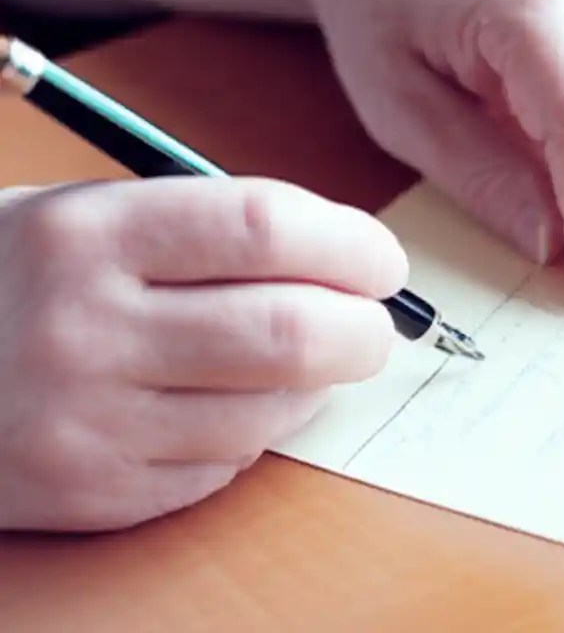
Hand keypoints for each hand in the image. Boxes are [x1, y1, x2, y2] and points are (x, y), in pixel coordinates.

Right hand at [0, 178, 406, 530]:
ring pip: (272, 412)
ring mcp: (87, 421)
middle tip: (373, 326)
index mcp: (86, 234)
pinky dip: (253, 432)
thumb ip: (207, 229)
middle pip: (289, 334)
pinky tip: (228, 404)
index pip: (265, 228)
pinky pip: (225, 465)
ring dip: (315, 387)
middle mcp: (84, 328)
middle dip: (364, 331)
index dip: (351, 245)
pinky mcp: (94, 491)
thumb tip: (345, 262)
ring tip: (301, 362)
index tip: (382, 261)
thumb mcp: (81, 217)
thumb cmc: (16, 281)